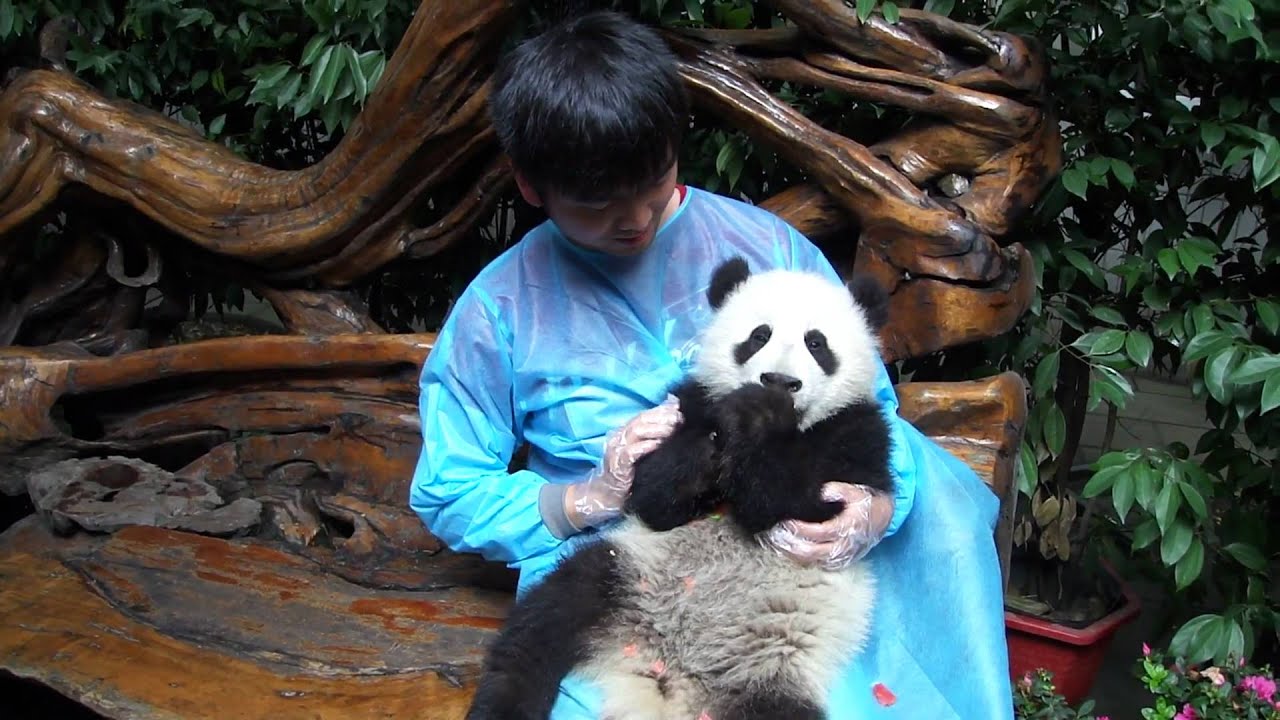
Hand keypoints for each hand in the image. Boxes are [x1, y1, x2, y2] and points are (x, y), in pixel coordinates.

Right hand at [564, 397, 681, 529]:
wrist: (605, 497)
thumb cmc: (627, 476)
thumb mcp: (641, 454)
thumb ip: (653, 439)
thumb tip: (672, 423)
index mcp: (625, 433)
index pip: (644, 415)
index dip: (662, 411)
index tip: (680, 411)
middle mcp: (619, 438)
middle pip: (641, 420)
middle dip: (662, 417)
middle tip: (679, 419)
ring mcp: (616, 450)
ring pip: (636, 431)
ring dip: (656, 429)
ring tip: (672, 429)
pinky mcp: (617, 465)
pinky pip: (630, 452)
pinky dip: (645, 446)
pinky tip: (658, 445)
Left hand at [758, 483, 894, 569]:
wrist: (882, 518)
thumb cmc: (866, 503)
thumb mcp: (857, 491)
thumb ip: (841, 490)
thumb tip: (825, 491)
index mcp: (849, 528)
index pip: (819, 533)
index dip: (800, 529)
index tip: (786, 522)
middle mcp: (845, 546)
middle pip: (812, 553)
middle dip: (791, 545)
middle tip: (774, 536)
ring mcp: (843, 556)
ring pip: (813, 562)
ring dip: (793, 554)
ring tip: (775, 544)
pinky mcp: (840, 561)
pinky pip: (818, 565)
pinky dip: (801, 560)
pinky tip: (788, 552)